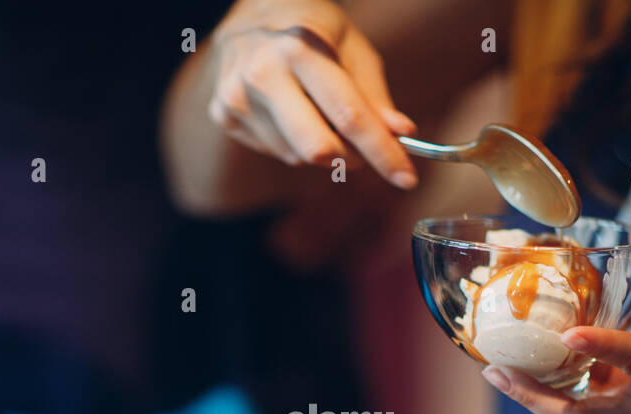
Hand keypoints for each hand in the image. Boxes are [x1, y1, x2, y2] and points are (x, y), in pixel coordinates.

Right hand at [207, 0, 418, 188]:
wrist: (246, 14)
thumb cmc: (310, 30)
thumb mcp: (350, 46)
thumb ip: (374, 95)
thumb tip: (401, 135)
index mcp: (300, 49)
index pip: (349, 116)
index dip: (382, 152)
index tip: (407, 179)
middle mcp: (263, 74)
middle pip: (318, 149)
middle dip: (350, 158)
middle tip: (362, 147)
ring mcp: (237, 97)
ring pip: (298, 157)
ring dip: (321, 148)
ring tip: (316, 110)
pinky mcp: (223, 114)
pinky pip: (275, 151)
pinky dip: (293, 142)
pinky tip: (288, 110)